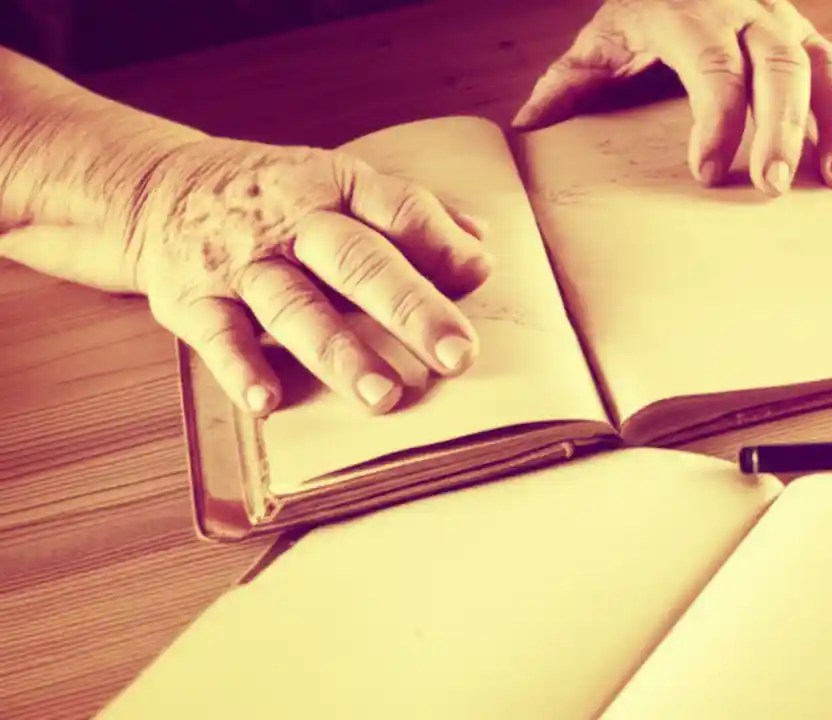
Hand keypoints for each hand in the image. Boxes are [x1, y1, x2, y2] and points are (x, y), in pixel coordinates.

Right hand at [1, 137, 491, 416]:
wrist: (156, 189)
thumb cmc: (275, 199)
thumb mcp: (339, 186)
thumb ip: (412, 217)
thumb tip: (480, 250)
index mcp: (335, 186)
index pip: (394, 206)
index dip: (438, 240)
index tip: (480, 276)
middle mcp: (292, 223)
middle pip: (356, 262)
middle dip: (410, 309)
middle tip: (457, 354)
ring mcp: (242, 263)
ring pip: (296, 308)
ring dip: (341, 354)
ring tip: (385, 396)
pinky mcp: (194, 301)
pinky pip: (219, 338)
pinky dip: (241, 370)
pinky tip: (268, 400)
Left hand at [513, 0, 831, 195]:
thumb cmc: (639, 8)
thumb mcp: (599, 40)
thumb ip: (567, 84)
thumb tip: (525, 129)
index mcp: (689, 10)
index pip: (714, 65)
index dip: (717, 119)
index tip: (706, 171)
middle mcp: (745, 9)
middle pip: (777, 66)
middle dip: (781, 128)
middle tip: (772, 186)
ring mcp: (781, 20)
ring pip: (821, 66)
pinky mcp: (804, 36)